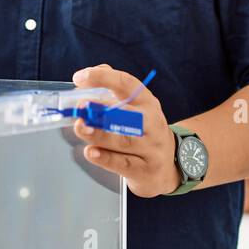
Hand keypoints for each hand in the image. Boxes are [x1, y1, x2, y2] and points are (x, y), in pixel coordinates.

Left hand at [71, 64, 178, 197]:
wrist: (167, 166)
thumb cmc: (143, 132)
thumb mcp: (136, 108)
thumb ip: (111, 90)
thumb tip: (83, 80)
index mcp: (146, 102)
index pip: (127, 84)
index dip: (103, 79)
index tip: (80, 78)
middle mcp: (151, 123)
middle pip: (127, 114)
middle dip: (102, 109)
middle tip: (80, 107)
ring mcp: (151, 148)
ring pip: (124, 140)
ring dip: (99, 133)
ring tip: (81, 127)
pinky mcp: (145, 170)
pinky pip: (123, 164)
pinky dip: (106, 158)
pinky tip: (91, 152)